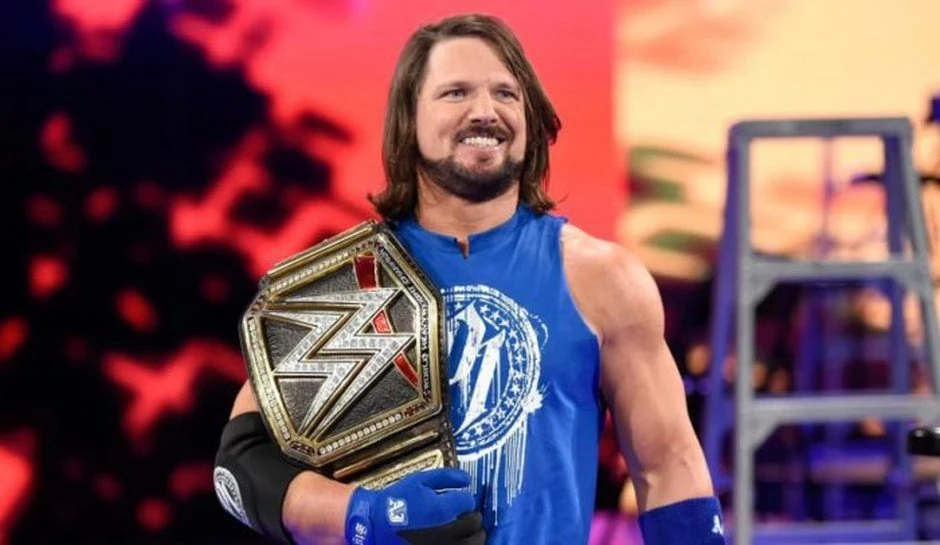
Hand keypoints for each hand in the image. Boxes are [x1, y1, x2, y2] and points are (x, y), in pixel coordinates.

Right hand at [345, 468, 484, 544]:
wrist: (373, 526)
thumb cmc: (396, 501)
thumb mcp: (419, 480)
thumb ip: (447, 476)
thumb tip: (467, 479)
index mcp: (444, 508)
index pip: (469, 502)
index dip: (464, 500)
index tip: (459, 501)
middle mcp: (447, 529)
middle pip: (474, 524)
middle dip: (471, 518)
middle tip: (465, 516)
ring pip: (472, 543)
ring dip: (471, 536)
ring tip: (463, 532)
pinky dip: (459, 544)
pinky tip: (452, 540)